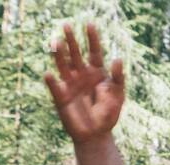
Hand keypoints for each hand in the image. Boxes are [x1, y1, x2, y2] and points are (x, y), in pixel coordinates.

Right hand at [44, 23, 125, 144]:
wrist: (97, 135)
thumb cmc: (108, 115)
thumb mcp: (118, 96)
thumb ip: (118, 78)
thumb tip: (117, 59)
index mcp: (96, 73)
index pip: (94, 52)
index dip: (92, 39)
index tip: (90, 25)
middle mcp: (81, 75)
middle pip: (75, 55)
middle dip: (71, 41)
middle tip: (67, 26)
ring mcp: (70, 85)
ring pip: (63, 66)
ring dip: (59, 55)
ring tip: (56, 43)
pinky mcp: (61, 97)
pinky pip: (55, 88)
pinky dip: (51, 82)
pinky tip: (50, 75)